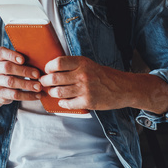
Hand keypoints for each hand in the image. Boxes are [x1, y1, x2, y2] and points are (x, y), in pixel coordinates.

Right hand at [0, 47, 43, 123]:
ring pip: (11, 82)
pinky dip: (28, 95)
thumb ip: (22, 60)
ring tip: (39, 87)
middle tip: (37, 74)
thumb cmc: (11, 72)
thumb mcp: (13, 63)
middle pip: (8, 68)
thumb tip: (42, 60)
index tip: (23, 59)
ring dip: (27, 84)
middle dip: (24, 71)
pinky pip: (14, 95)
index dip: (11, 55)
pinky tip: (37, 95)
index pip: (1, 52)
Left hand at [40, 56, 167, 114]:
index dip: (48, 67)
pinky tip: (63, 101)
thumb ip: (73, 65)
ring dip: (52, 93)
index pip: (57, 63)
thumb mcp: (89, 64)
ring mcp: (85, 89)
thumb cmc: (104, 76)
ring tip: (52, 92)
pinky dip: (62, 103)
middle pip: (54, 78)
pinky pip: (68, 104)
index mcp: (82, 63)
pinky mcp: (88, 102)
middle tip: (44, 83)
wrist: (123, 88)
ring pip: (58, 92)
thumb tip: (53, 69)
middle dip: (45, 82)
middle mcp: (82, 75)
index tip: (47, 71)